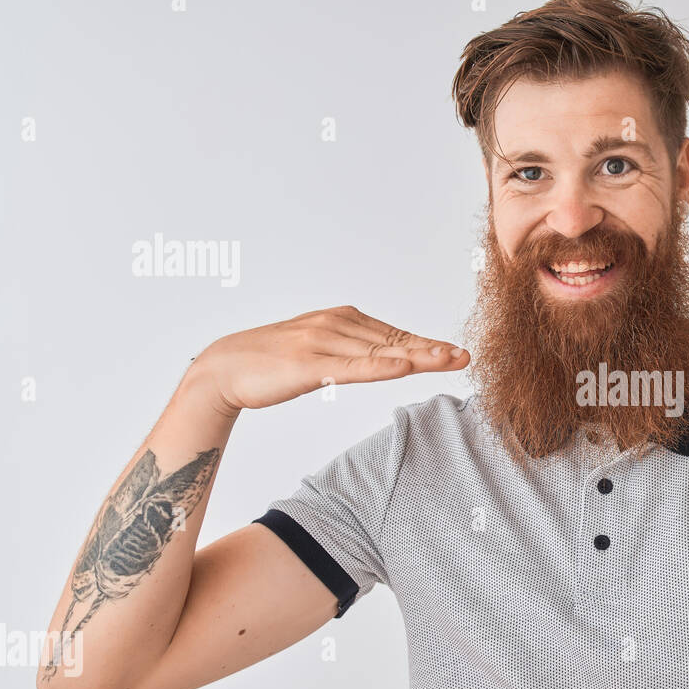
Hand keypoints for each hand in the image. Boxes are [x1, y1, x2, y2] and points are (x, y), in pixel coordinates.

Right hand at [184, 305, 469, 415]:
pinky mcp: (309, 363)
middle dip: (432, 349)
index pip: (393, 335)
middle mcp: (336, 325)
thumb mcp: (320, 356)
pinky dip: (381, 366)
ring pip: (381, 352)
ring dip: (418, 356)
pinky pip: (353, 366)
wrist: (223, 367)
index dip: (427, 344)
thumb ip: (351, 354)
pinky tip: (405, 367)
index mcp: (341, 320)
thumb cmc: (271, 364)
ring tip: (449, 361)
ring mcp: (323, 342)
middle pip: (394, 341)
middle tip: (465, 356)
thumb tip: (385, 359)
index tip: (455, 353)